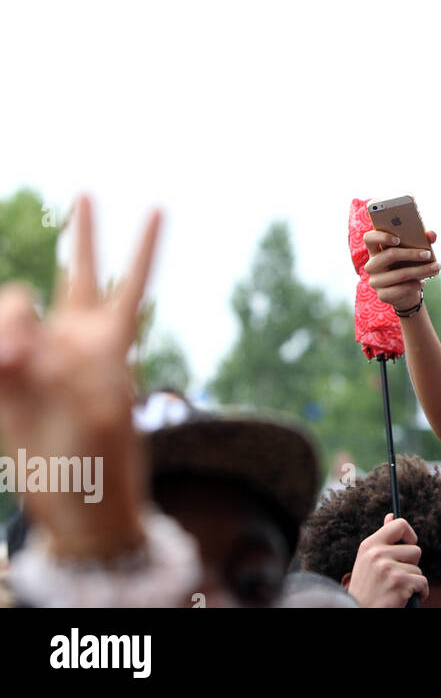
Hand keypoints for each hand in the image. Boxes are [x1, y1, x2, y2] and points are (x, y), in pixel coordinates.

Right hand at [0, 194, 160, 560]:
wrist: (78, 512)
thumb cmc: (103, 469)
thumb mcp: (99, 420)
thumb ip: (63, 373)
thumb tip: (23, 347)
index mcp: (114, 344)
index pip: (131, 284)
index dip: (144, 246)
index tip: (160, 207)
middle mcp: (76, 341)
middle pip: (81, 274)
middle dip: (86, 235)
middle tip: (87, 193)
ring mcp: (36, 358)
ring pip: (19, 306)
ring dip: (9, 321)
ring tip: (8, 364)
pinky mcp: (5, 382)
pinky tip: (2, 366)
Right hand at [344, 514, 428, 607]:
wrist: (358, 612)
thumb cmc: (367, 588)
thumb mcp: (369, 560)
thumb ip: (382, 539)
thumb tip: (391, 515)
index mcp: (369, 545)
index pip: (400, 525)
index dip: (409, 535)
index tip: (408, 545)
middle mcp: (377, 554)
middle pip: (415, 550)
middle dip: (411, 565)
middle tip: (395, 578)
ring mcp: (387, 568)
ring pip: (418, 569)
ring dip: (412, 581)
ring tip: (395, 589)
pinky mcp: (399, 582)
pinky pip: (422, 583)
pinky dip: (419, 593)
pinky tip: (403, 598)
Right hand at [362, 227, 439, 310]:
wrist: (408, 290)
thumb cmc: (409, 265)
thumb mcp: (415, 251)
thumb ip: (423, 239)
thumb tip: (432, 235)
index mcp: (376, 250)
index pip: (369, 238)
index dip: (381, 236)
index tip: (398, 239)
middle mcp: (372, 265)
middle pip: (389, 255)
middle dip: (411, 254)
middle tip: (428, 254)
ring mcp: (375, 281)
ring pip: (400, 274)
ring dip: (421, 271)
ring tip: (435, 267)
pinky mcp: (383, 295)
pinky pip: (401, 289)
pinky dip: (415, 285)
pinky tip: (423, 282)